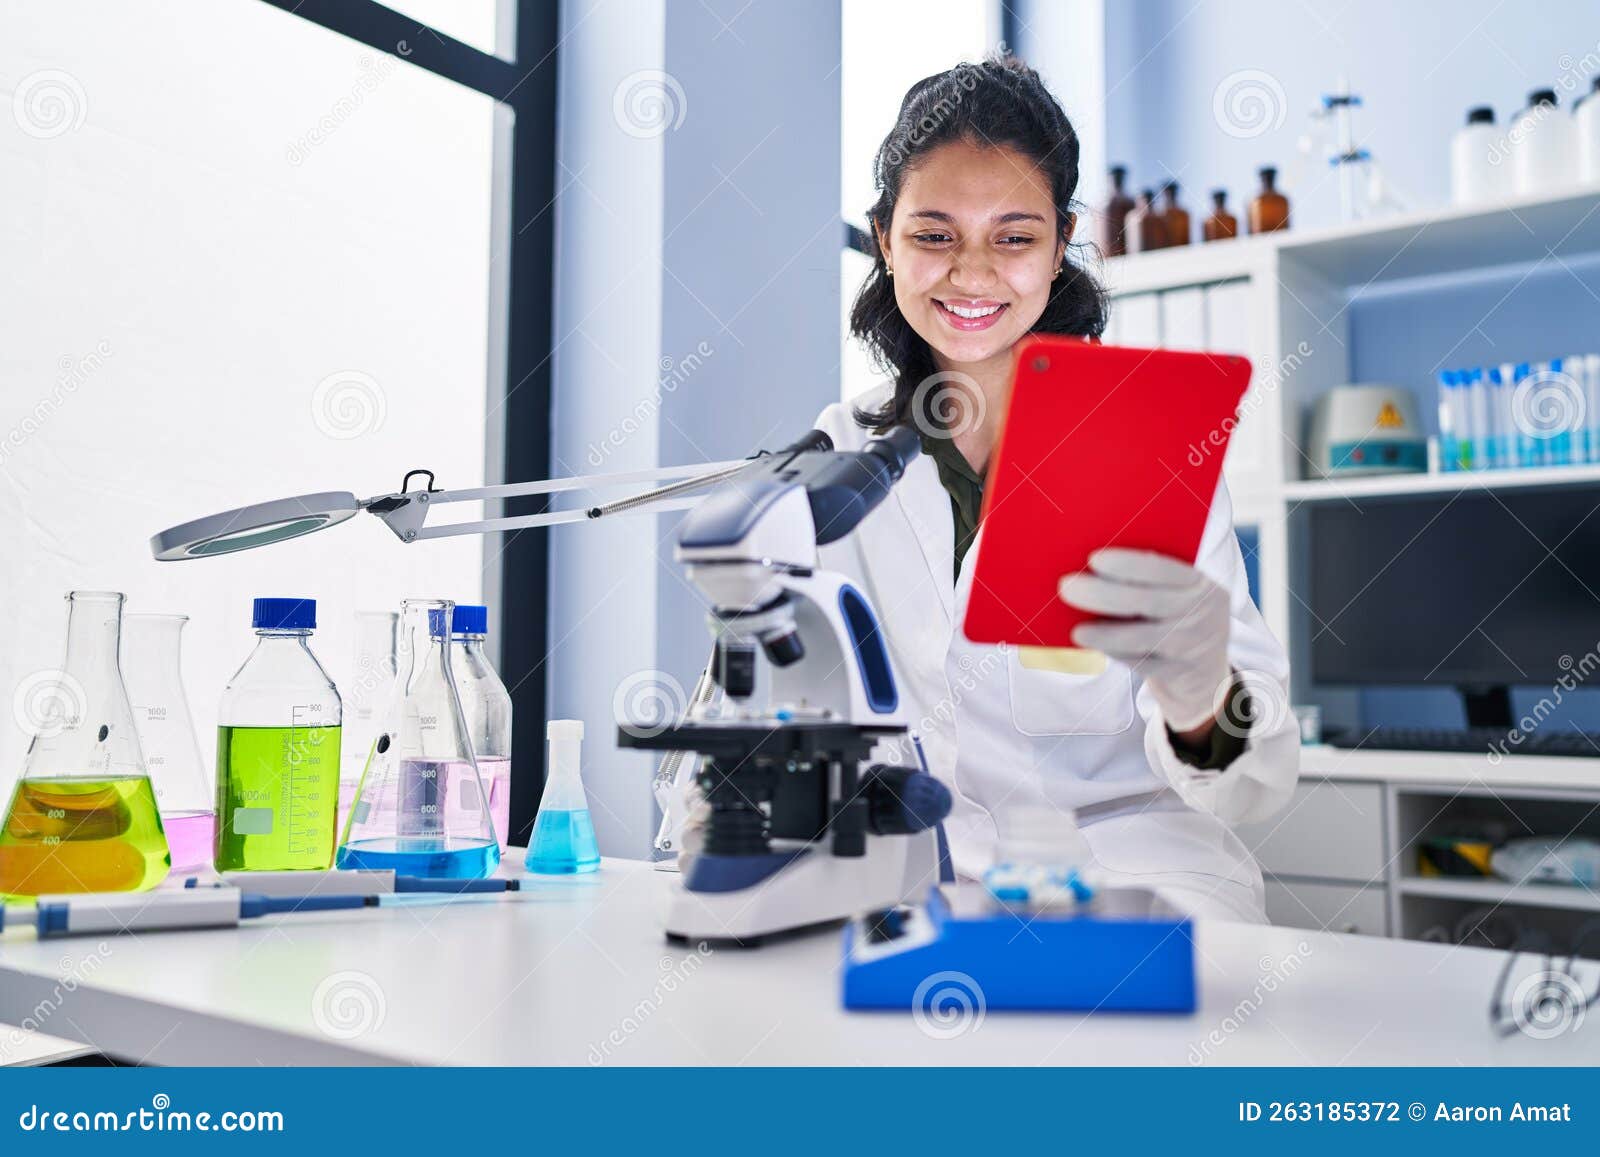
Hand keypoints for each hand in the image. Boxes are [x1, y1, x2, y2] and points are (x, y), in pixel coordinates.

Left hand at [1058, 548, 1231, 732]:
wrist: (1207, 671)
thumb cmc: (1179, 617)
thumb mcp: (1180, 594)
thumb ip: (1150, 579)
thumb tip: (1093, 567)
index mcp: (1199, 583)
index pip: (1162, 569)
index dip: (1127, 564)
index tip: (1093, 559)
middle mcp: (1200, 612)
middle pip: (1148, 601)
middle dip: (1103, 594)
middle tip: (1066, 587)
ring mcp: (1191, 645)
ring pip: (1142, 638)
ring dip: (1105, 634)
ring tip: (1076, 631)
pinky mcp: (1177, 674)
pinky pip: (1141, 663)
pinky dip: (1114, 653)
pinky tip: (1093, 645)